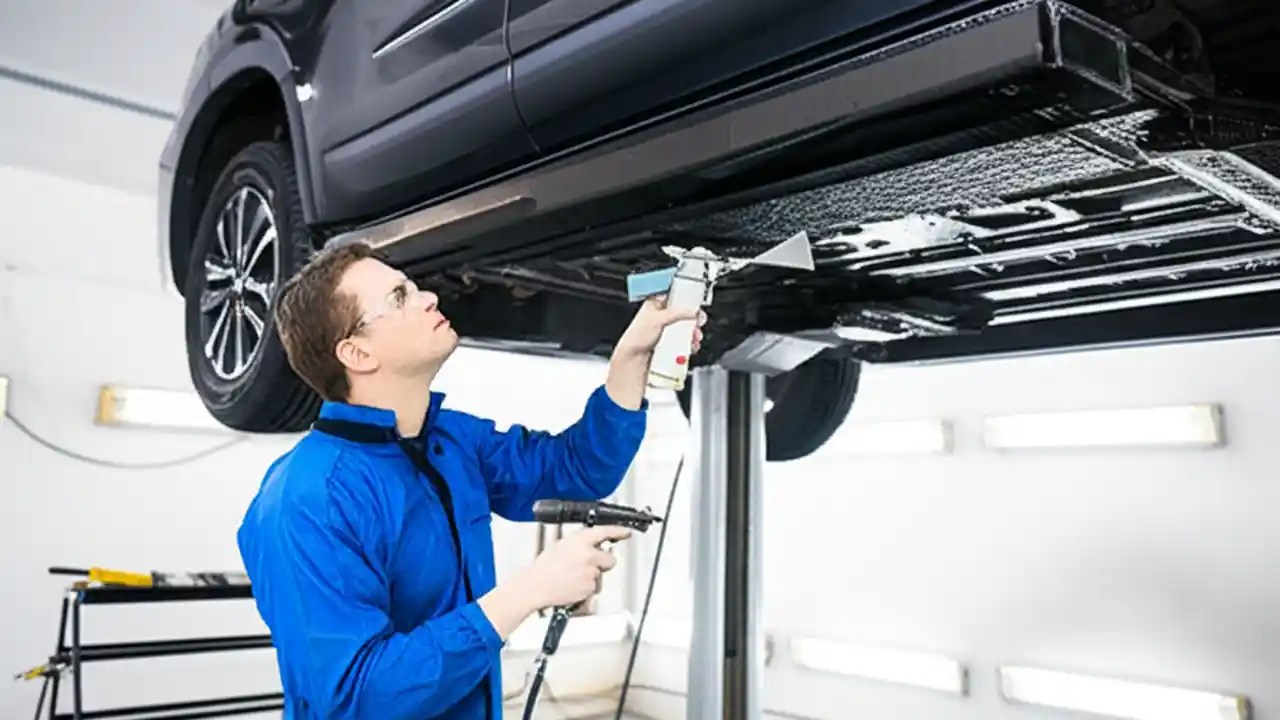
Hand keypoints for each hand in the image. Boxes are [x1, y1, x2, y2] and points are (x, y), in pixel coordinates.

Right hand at [519, 525, 633, 608]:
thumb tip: (591, 544)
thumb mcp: (561, 545)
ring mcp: (591, 571)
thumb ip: (579, 544)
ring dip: (592, 577)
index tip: (627, 532)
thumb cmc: (544, 568)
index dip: (619, 531)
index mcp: (580, 540)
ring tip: (573, 577)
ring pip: (601, 575)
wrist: (535, 586)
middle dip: (603, 563)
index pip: (605, 531)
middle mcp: (588, 554)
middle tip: (588, 566)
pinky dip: (586, 588)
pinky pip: (594, 587)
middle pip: (610, 559)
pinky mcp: (590, 587)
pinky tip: (573, 585)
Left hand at [613, 295, 707, 359]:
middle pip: (683, 314)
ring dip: (693, 333)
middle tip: (697, 323)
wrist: (632, 359)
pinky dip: (689, 344)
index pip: (675, 296)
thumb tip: (694, 311)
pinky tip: (690, 346)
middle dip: (692, 320)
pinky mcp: (669, 344)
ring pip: (685, 329)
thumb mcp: (658, 319)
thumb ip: (678, 313)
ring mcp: (665, 331)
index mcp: (656, 304)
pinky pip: (684, 342)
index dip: (687, 300)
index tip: (696, 305)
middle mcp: (661, 317)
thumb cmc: (636, 337)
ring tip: (694, 337)